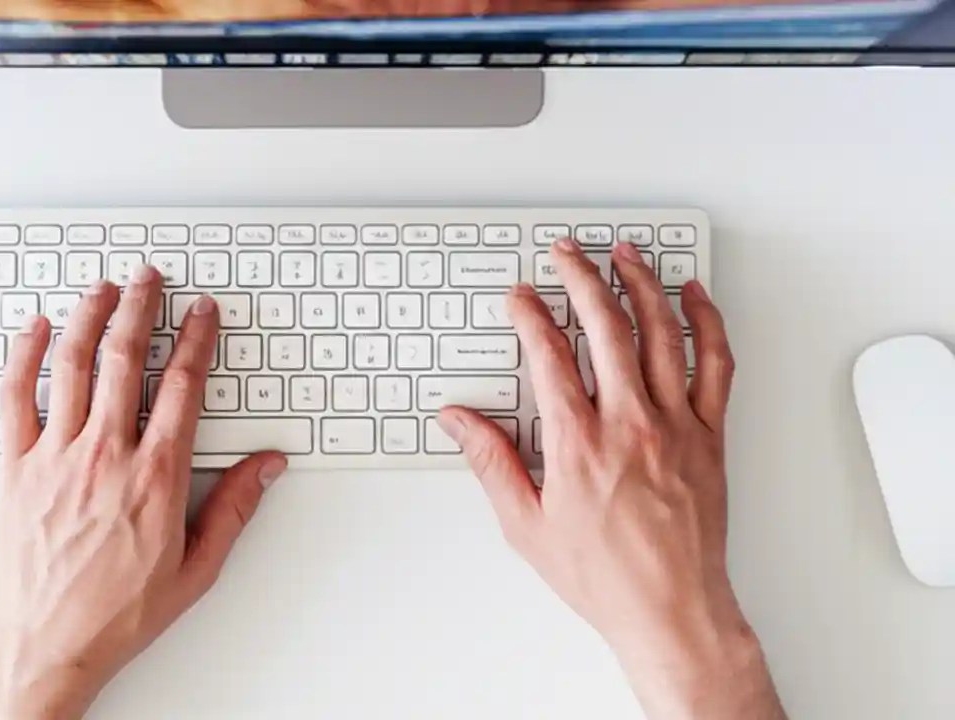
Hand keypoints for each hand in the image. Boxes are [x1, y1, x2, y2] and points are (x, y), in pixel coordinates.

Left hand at [0, 266, 287, 719]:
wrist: (47, 642)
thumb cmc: (119, 612)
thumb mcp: (197, 569)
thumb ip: (234, 508)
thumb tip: (267, 466)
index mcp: (155, 476)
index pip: (183, 386)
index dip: (197, 340)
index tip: (203, 313)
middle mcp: (106, 455)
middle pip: (128, 359)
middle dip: (142, 309)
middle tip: (149, 279)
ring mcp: (56, 457)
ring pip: (74, 366)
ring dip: (90, 317)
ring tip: (102, 288)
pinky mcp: (16, 468)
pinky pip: (16, 397)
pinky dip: (25, 357)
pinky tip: (36, 330)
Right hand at [439, 239, 783, 719]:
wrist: (671, 610)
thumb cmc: (603, 576)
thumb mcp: (525, 524)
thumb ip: (490, 462)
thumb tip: (459, 421)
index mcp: (578, 444)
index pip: (549, 355)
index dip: (531, 315)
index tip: (521, 296)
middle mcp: (629, 424)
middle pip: (605, 327)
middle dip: (582, 278)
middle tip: (568, 254)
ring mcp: (676, 426)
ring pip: (661, 334)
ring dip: (641, 285)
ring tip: (626, 254)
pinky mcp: (710, 436)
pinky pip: (716, 365)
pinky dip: (707, 323)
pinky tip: (694, 297)